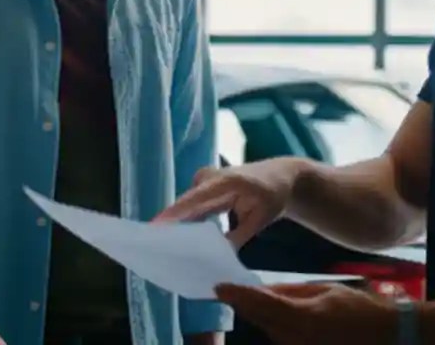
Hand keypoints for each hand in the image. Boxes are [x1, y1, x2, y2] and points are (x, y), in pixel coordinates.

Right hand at [153, 158, 306, 245]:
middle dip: (171, 226)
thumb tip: (216, 256)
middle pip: (185, 204)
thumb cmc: (272, 197)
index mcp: (224, 182)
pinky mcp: (202, 189)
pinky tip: (181, 243)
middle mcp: (208, 178)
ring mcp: (203, 181)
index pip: (194, 199)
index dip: (174, 214)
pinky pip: (190, 208)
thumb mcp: (259, 219)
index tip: (156, 227)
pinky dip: (186, 223)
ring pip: (186, 208)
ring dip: (177, 227)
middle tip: (156, 250)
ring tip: (165, 250)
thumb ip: (238, 237)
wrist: (279, 178)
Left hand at [215, 282, 396, 344]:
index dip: (238, 295)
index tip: (219, 286)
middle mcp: (296, 338)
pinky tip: (270, 313)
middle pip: (260, 319)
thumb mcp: (325, 292)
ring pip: (269, 330)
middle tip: (225, 289)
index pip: (261, 304)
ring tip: (244, 298)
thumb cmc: (359, 310)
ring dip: (258, 315)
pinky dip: (274, 326)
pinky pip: (282, 338)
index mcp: (303, 318)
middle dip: (243, 304)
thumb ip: (292, 293)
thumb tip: (265, 290)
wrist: (387, 337)